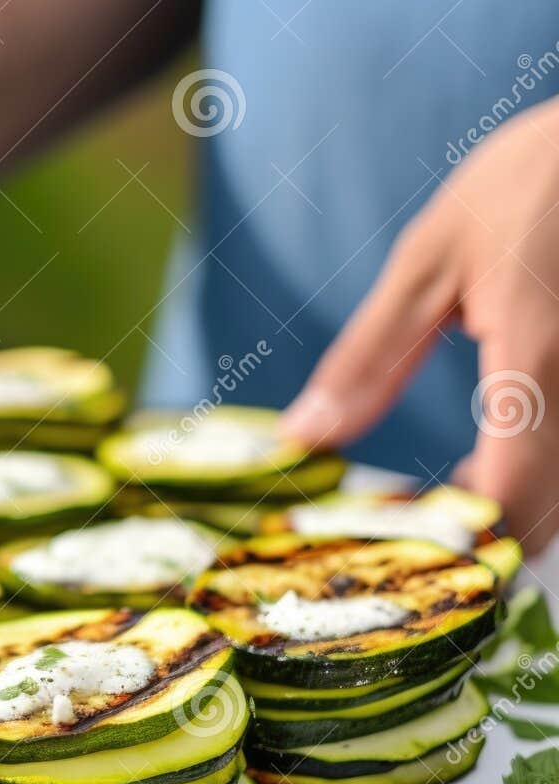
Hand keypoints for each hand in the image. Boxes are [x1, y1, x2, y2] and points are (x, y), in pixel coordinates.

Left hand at [281, 97, 558, 550]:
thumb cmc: (527, 184)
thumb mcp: (430, 261)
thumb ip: (368, 358)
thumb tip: (304, 435)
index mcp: (538, 357)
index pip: (511, 494)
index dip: (461, 540)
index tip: (402, 544)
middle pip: (552, 513)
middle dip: (484, 534)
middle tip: (419, 520)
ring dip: (517, 506)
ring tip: (456, 483)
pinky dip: (541, 474)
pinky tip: (499, 452)